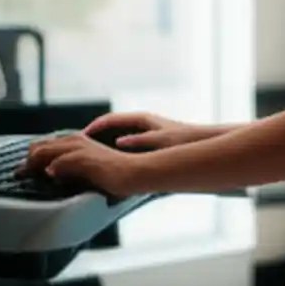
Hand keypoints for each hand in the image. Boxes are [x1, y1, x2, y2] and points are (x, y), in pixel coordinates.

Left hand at [17, 132, 145, 197]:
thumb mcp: (89, 170)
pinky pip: (62, 162)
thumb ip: (72, 170)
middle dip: (26, 161)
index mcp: (77, 142)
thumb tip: (53, 175)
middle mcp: (76, 141)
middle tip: (19, 175)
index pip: (45, 146)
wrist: (136, 173)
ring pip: (45, 151)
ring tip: (25, 175)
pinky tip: (50, 175)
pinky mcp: (85, 159)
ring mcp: (80, 149)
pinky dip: (53, 168)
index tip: (23, 171)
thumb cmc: (117, 175)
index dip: (31, 158)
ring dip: (33, 164)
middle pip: (39, 146)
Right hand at [83, 111, 204, 150]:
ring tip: (91, 158)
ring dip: (106, 146)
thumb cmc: (186, 140)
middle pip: (111, 128)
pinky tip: (114, 165)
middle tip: (79, 149)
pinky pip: (128, 147)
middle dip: (96, 137)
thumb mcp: (161, 140)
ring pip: (118, 138)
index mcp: (142, 120)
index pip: (110, 120)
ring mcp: (146, 133)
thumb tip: (119, 141)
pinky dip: (118, 153)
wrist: (205, 143)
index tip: (79, 138)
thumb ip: (140, 141)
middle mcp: (142, 124)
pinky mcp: (151, 143)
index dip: (94, 128)